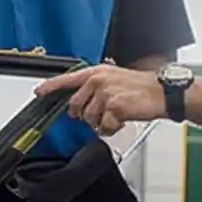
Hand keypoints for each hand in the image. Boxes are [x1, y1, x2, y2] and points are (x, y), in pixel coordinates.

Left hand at [33, 64, 165, 134]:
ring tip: (116, 115)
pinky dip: (112, 129)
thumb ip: (95, 87)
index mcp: (96, 72)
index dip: (51, 87)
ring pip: (89, 119)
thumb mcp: (114, 78)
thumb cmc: (140, 88)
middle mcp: (98, 81)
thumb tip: (79, 103)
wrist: (162, 93)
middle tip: (102, 113)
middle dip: (85, 115)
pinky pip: (104, 127)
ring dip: (102, 122)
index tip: (39, 92)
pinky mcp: (114, 107)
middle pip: (75, 106)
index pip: (67, 79)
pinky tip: (122, 121)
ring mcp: (105, 93)